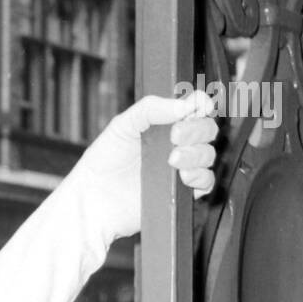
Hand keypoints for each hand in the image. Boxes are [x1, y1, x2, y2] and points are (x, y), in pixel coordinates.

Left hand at [73, 91, 218, 240]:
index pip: (194, 108)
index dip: (202, 104)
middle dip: (196, 130)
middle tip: (175, 136)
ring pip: (207, 155)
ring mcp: (179, 167)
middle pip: (206, 129)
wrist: (95, 198)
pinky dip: (200, 177)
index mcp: (163, 124)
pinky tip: (183, 176)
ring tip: (172, 160)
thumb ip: (151, 108)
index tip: (201, 105)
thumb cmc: (103, 161)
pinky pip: (206, 182)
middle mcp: (175, 144)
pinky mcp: (182, 191)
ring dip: (195, 154)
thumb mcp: (123, 125)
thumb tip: (184, 104)